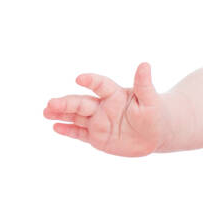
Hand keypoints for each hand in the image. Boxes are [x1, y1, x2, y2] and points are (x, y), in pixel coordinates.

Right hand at [43, 62, 167, 156]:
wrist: (156, 133)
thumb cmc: (154, 112)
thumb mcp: (151, 99)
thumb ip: (144, 83)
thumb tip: (145, 64)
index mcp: (115, 94)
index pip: (100, 85)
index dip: (91, 81)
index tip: (80, 78)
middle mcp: (103, 106)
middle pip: (81, 102)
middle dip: (66, 103)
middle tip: (51, 103)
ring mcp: (98, 121)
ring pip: (76, 117)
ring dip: (61, 114)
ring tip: (46, 112)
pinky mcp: (97, 137)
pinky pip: (80, 133)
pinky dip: (68, 130)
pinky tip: (55, 127)